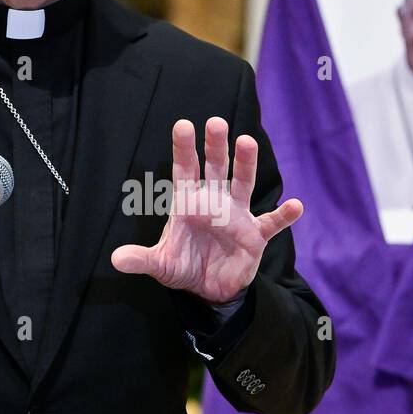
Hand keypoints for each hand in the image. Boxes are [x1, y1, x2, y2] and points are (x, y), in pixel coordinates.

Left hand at [111, 117, 302, 303]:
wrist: (208, 290)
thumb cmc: (184, 267)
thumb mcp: (161, 264)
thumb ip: (142, 259)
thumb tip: (116, 260)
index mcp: (189, 203)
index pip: (185, 170)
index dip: (184, 149)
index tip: (182, 125)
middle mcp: (214, 202)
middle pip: (216, 168)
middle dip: (216, 146)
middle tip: (217, 123)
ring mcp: (237, 216)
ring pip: (243, 184)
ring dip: (246, 165)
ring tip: (248, 142)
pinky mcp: (254, 236)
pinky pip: (270, 224)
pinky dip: (283, 216)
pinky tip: (296, 206)